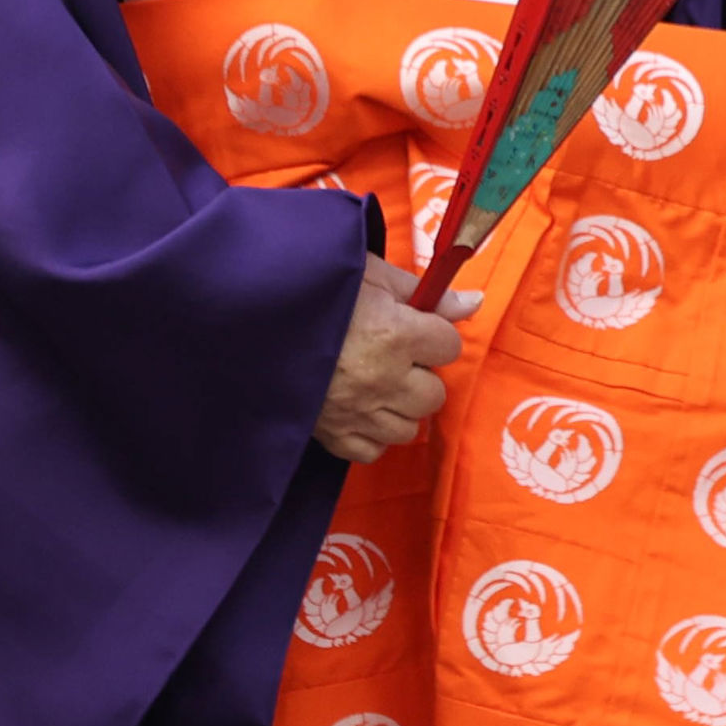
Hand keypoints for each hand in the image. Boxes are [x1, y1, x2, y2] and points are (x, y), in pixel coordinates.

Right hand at [315, 254, 477, 465]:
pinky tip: (359, 409)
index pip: (448, 345)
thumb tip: (476, 302)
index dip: (432, 334)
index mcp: (395, 334)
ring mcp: (357, 412)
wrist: (250, 318)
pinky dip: (371, 434)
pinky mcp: (332, 435)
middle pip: (434, 394)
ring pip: (408, 428)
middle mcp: (382, 379)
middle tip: (393, 356)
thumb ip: (426, 293)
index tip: (411, 326)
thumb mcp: (371, 274)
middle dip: (420, 374)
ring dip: (399, 407)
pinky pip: (373, 450)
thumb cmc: (316, 288)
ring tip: (375, 383)